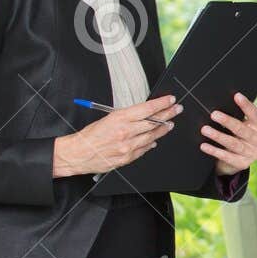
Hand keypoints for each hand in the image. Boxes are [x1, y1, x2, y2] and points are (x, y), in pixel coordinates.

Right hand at [52, 94, 179, 176]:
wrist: (79, 154)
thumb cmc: (90, 135)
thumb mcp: (107, 118)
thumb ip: (127, 117)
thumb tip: (144, 114)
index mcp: (120, 118)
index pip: (147, 109)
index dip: (162, 104)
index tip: (170, 100)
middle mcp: (126, 132)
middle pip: (154, 122)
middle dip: (168, 114)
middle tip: (177, 109)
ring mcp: (128, 146)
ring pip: (152, 136)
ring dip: (163, 129)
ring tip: (170, 124)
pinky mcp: (128, 158)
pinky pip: (144, 149)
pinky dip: (151, 142)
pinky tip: (155, 139)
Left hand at [201, 92, 256, 176]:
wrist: (239, 159)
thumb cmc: (238, 136)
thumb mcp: (242, 126)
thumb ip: (237, 117)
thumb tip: (220, 104)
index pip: (255, 115)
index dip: (246, 106)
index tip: (236, 96)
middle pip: (242, 130)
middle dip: (227, 121)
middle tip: (214, 114)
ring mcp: (252, 153)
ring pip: (233, 143)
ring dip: (218, 136)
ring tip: (205, 129)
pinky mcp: (242, 163)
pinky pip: (227, 157)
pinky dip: (214, 151)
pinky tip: (204, 146)